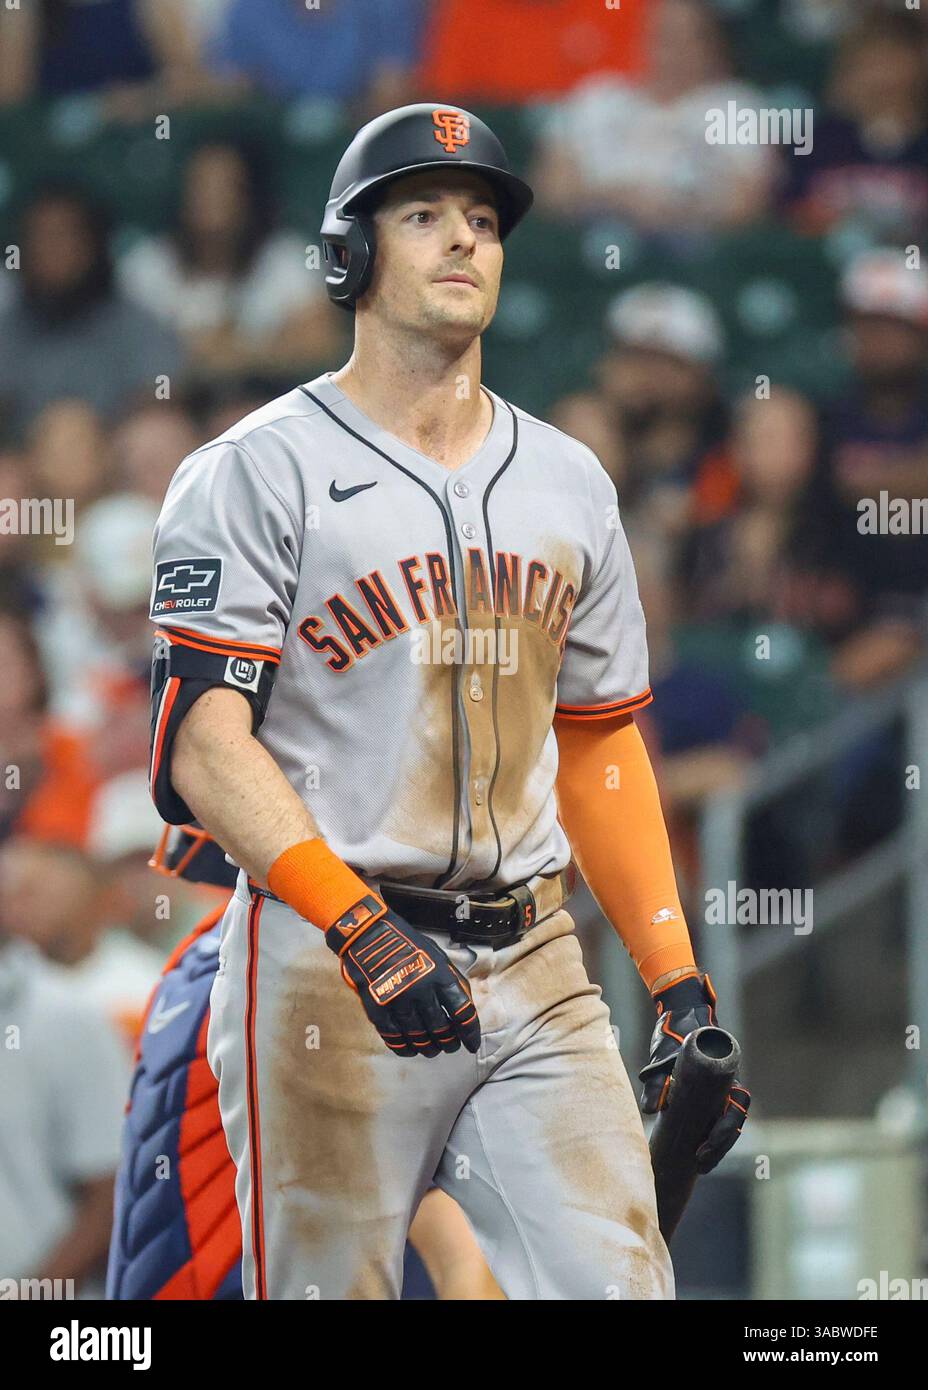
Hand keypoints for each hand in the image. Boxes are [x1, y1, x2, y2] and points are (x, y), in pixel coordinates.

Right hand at [326, 905, 479, 1058]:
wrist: (368, 935)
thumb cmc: (407, 944)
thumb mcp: (437, 955)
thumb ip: (451, 981)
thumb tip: (465, 1007)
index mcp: (440, 975)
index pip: (462, 1013)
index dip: (470, 1033)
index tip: (471, 1044)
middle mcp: (421, 990)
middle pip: (441, 1029)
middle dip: (449, 1043)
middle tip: (450, 1046)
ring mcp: (398, 1001)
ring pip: (419, 1037)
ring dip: (429, 1048)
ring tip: (432, 1050)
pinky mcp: (378, 1009)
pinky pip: (394, 1037)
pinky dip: (405, 1047)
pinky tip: (410, 1049)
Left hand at [639, 972, 749, 1172]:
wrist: (680, 1015)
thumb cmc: (674, 1036)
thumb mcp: (663, 1057)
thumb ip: (656, 1081)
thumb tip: (650, 1111)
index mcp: (726, 1075)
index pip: (736, 1109)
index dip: (724, 1131)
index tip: (706, 1145)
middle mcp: (728, 1086)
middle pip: (734, 1123)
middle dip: (720, 1146)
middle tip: (701, 1161)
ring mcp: (720, 1092)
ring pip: (728, 1125)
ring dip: (718, 1147)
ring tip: (701, 1165)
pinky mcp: (708, 1097)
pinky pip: (715, 1121)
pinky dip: (710, 1138)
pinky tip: (700, 1155)